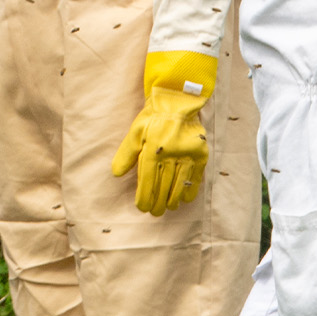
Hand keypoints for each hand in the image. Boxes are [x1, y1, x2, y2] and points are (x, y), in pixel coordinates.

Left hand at [109, 50, 215, 215]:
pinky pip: (195, 177)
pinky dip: (190, 190)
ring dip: (172, 199)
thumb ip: (126, 153)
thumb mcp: (135, 132)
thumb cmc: (152, 118)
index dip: (145, 196)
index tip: (142, 207)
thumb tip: (116, 174)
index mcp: (152, 148)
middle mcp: (170, 153)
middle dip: (158, 202)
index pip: (148, 179)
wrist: (178, 102)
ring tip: (168, 208)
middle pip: (163, 184)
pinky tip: (184, 199)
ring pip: (179, 183)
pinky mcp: (200, 153)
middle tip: (154, 212)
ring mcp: (187, 154)